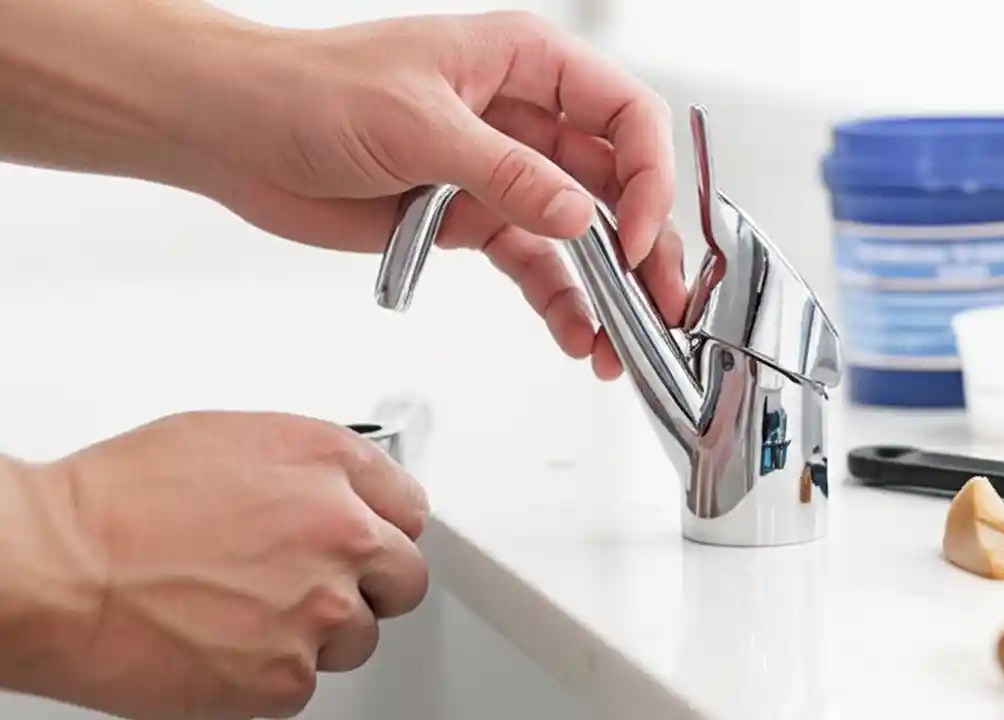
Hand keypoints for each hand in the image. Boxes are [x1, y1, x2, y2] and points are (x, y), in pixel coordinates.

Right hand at [0, 412, 428, 719]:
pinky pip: (305, 684)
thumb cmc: (117, 501)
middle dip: (368, 586)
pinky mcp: (287, 675)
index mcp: (330, 463)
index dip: (383, 530)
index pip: (409, 508)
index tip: (369, 543)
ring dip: (317, 634)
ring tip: (246, 615)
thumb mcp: (230, 441)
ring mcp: (322, 607)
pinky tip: (223, 644)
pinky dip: (269, 675)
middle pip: (404, 577)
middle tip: (314, 588)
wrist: (56, 568)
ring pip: (358, 637)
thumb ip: (304, 471)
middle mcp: (343, 532)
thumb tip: (329, 494)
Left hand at [185, 9, 686, 379]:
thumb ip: (506, 173)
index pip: (623, 115)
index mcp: (523, 64)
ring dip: (607, 288)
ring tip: (622, 343)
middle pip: (614, 183)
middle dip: (644, 245)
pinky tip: (574, 337)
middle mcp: (523, 118)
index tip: (633, 236)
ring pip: (580, 234)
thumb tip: (581, 216)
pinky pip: (531, 266)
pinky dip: (556, 302)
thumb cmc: (310, 91)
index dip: (644, 176)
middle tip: (661, 305)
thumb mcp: (417, 124)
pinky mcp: (470, 222)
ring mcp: (500, 174)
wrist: (236, 134)